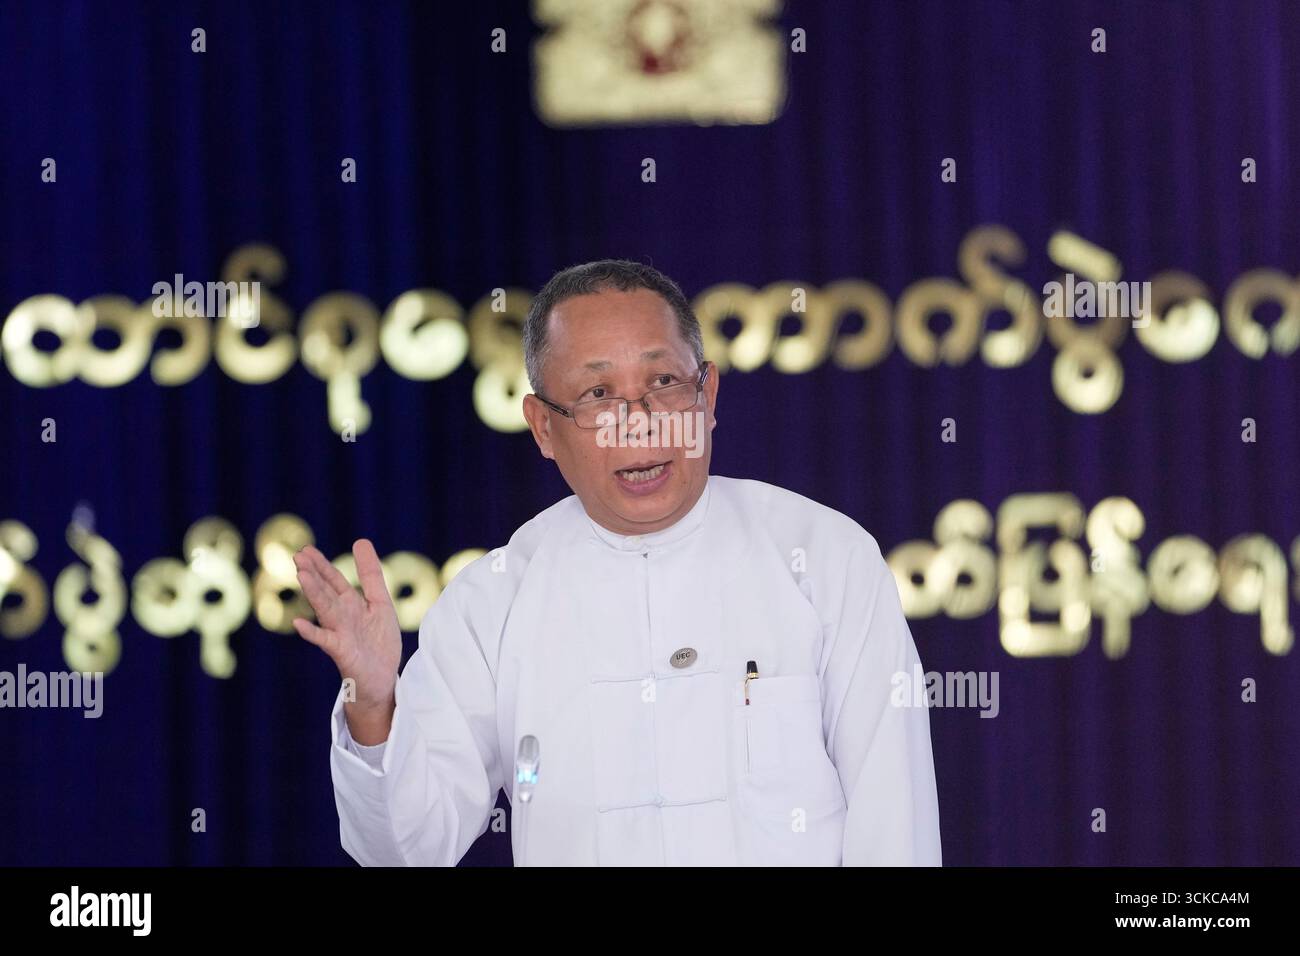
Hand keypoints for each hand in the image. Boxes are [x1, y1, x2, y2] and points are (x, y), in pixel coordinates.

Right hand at [293, 539, 401, 744]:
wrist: (381, 679)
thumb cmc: (378, 642)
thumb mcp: (380, 602)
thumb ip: (370, 574)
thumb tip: (360, 541)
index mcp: (350, 604)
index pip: (333, 580)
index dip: (322, 565)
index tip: (306, 549)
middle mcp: (341, 617)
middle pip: (325, 592)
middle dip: (314, 574)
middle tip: (298, 557)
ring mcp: (340, 633)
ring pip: (325, 610)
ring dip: (314, 594)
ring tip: (302, 576)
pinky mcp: (342, 652)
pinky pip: (326, 641)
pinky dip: (313, 633)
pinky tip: (300, 624)